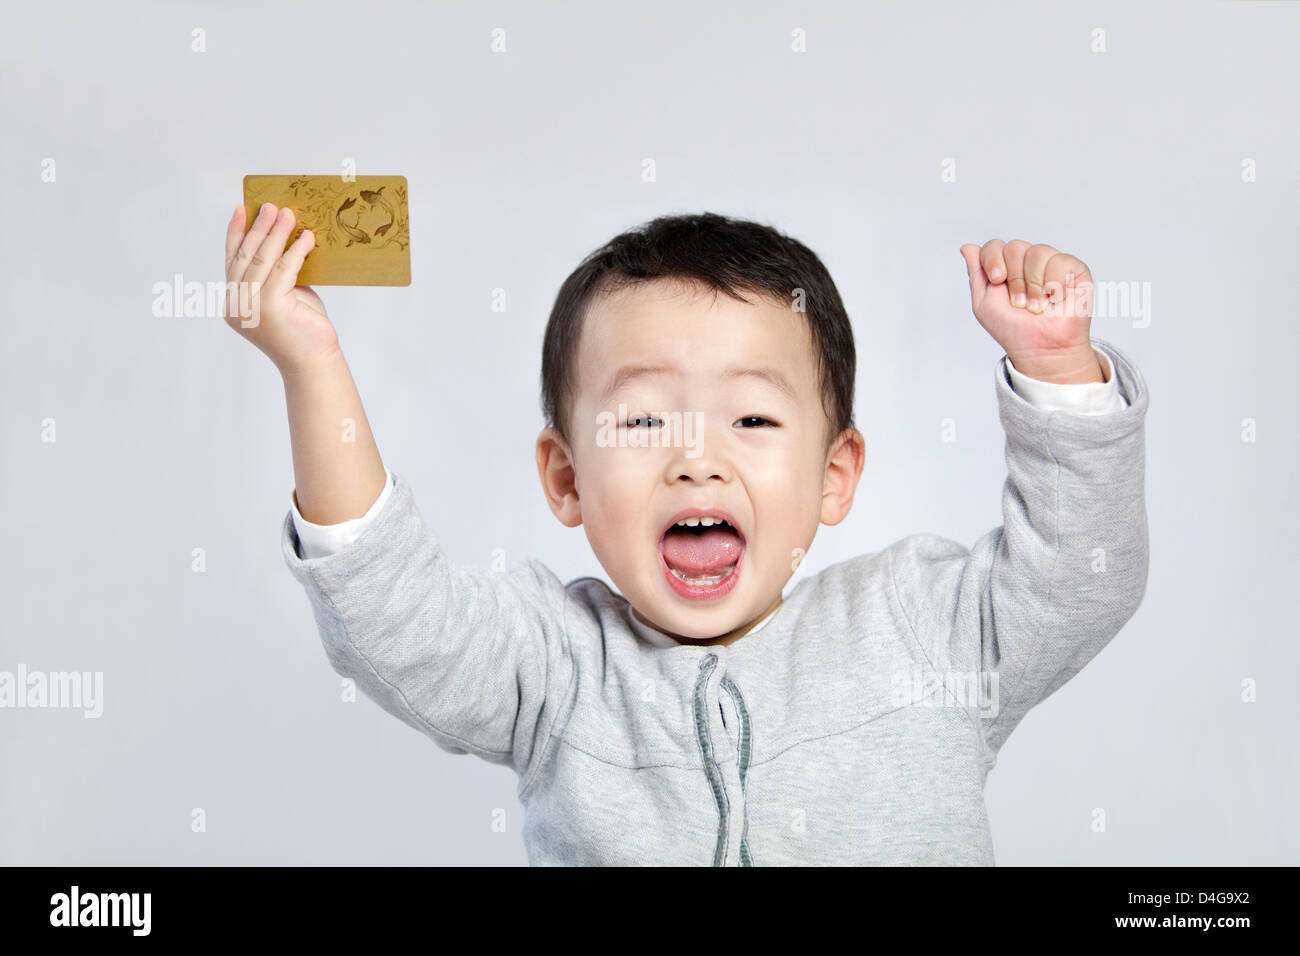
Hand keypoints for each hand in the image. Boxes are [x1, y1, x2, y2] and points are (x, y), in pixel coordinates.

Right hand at [223, 203, 339, 374]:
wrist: (314, 362)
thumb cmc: (303, 331)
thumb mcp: (285, 296)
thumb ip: (278, 274)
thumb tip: (287, 239)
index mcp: (235, 303)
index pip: (232, 261)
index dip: (235, 233)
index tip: (241, 209)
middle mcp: (237, 304)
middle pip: (246, 256)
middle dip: (259, 228)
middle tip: (270, 206)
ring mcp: (251, 306)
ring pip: (262, 260)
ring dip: (276, 233)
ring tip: (288, 213)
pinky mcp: (271, 306)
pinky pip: (284, 270)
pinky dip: (296, 251)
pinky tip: (306, 237)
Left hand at [959, 239, 1102, 383]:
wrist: (1041, 348)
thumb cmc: (1013, 329)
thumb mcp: (984, 303)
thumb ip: (976, 273)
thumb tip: (967, 247)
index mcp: (1007, 267)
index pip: (995, 246)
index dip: (993, 260)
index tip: (997, 280)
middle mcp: (1028, 262)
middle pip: (1015, 247)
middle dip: (1014, 279)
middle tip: (1019, 303)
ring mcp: (1051, 264)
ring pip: (1037, 252)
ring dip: (1034, 285)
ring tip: (1037, 306)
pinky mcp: (1074, 269)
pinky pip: (1060, 260)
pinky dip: (1055, 284)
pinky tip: (1057, 299)